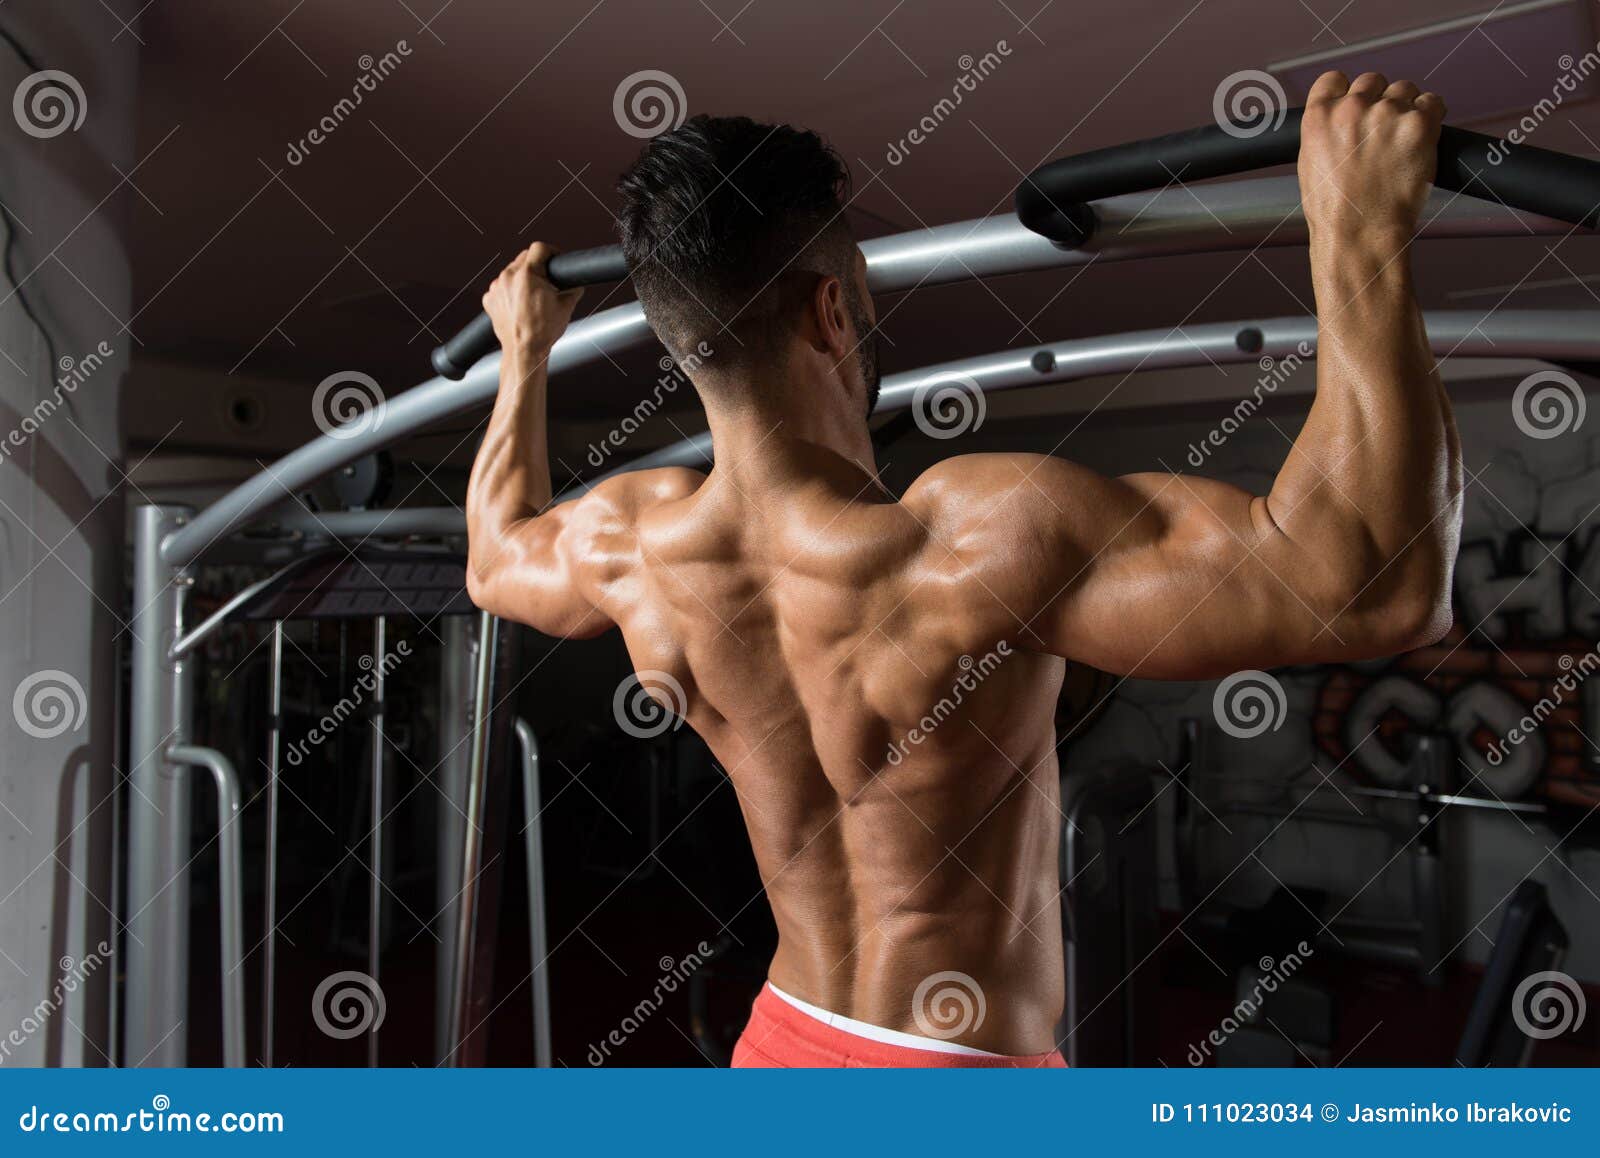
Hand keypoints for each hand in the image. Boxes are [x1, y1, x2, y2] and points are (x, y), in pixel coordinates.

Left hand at [482, 243, 583, 354]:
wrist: (524, 350)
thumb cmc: (543, 332)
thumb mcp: (566, 306)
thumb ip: (573, 288)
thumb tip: (576, 282)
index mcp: (527, 275)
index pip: (539, 248)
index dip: (551, 251)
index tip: (554, 259)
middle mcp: (508, 277)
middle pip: (524, 258)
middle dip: (537, 266)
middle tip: (546, 282)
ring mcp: (496, 288)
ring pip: (511, 272)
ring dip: (522, 278)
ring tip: (532, 297)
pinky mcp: (490, 299)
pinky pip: (501, 287)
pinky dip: (510, 292)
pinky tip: (519, 305)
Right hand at [1298, 71, 1445, 250]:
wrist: (1360, 232)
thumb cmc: (1335, 211)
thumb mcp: (1311, 164)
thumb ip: (1326, 132)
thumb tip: (1342, 121)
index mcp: (1319, 117)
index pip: (1334, 79)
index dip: (1348, 90)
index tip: (1357, 101)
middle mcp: (1352, 108)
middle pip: (1373, 80)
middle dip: (1380, 99)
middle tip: (1383, 129)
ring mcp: (1387, 113)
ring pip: (1405, 89)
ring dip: (1407, 108)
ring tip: (1403, 140)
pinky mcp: (1418, 123)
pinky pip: (1433, 102)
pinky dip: (1432, 117)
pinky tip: (1422, 138)